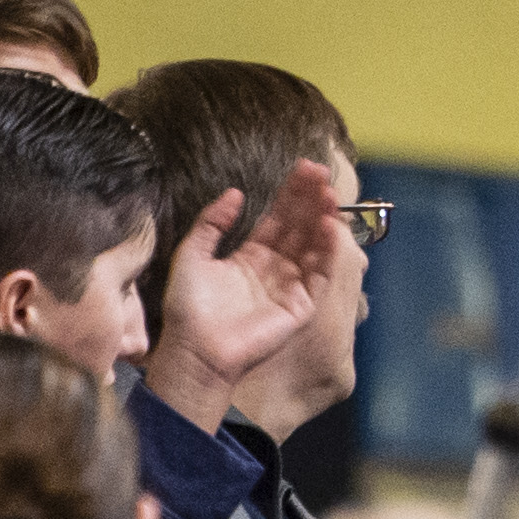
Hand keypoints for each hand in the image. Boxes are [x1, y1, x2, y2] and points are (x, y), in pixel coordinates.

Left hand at [148, 159, 342, 431]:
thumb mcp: (192, 254)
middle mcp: (274, 270)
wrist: (195, 350)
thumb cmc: (189, 309)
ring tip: (328, 194)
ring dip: (323, 219)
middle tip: (321, 171)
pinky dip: (328, 252)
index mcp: (250, 257)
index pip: (278, 218)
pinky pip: (319, 275)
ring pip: (313, 247)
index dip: (291, 194)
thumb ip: (211, 222)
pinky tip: (329, 226)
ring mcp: (289, 288)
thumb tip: (235, 193)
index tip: (304, 168)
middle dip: (311, 199)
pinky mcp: (300, 308)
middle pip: (299, 227)